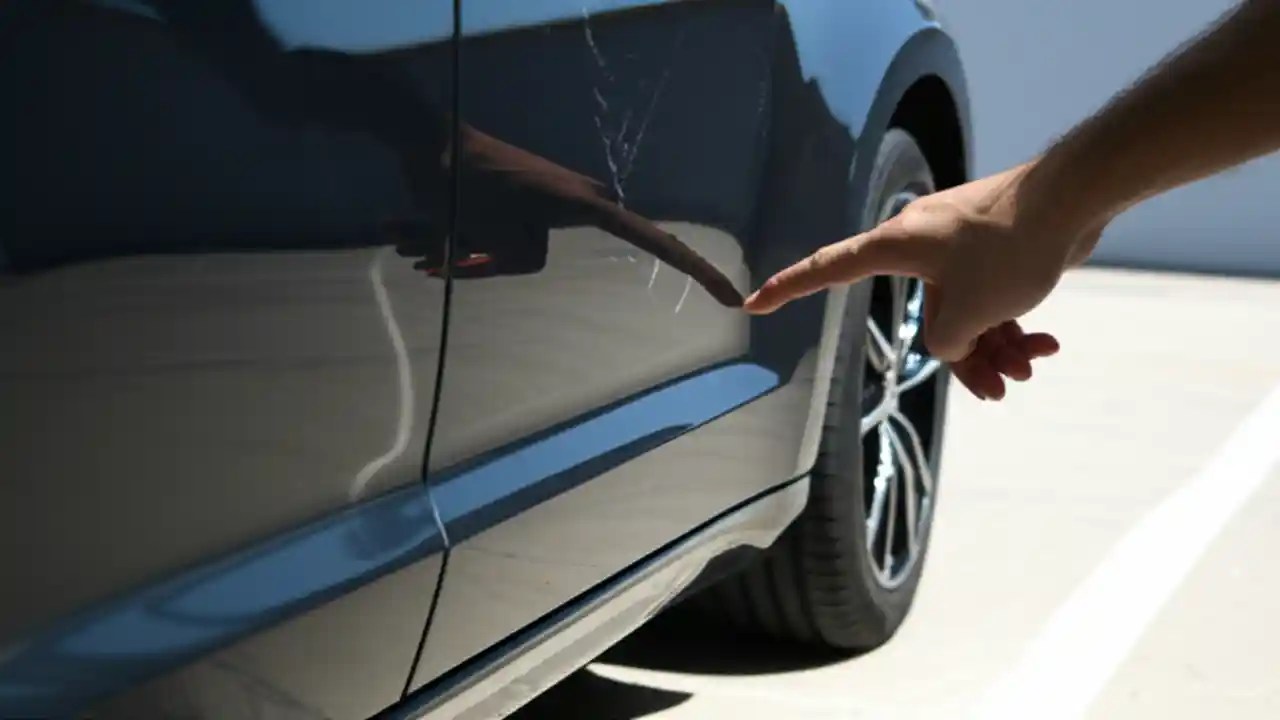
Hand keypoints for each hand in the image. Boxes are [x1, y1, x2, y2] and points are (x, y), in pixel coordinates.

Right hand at [743, 162, 1104, 398]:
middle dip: (963, 357)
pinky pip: (988, 296)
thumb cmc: (1009, 248)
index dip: (787, 289)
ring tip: (1027, 369)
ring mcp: (956, 244)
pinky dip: (1011, 322)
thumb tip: (953, 340)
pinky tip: (1043, 345)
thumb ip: (945, 342)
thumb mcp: (969, 314)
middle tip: (997, 389)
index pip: (825, 270)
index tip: (752, 302)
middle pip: (924, 316)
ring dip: (994, 346)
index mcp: (893, 247)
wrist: (1074, 198)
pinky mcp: (991, 246)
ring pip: (963, 311)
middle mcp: (918, 242)